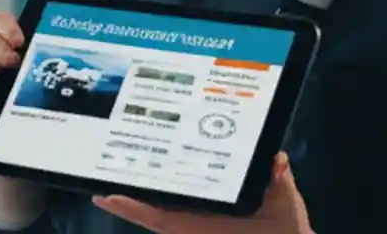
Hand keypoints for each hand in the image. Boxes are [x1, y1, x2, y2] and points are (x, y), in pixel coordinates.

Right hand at [0, 11, 23, 130]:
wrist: (4, 125)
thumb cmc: (21, 99)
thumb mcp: (31, 79)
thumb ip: (33, 63)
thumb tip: (45, 60)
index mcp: (4, 38)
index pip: (0, 20)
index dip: (7, 27)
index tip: (19, 41)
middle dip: (0, 47)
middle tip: (13, 63)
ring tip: (1, 86)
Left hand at [93, 153, 311, 233]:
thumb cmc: (287, 231)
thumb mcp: (285, 204)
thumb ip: (278, 179)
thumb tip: (276, 158)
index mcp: (205, 227)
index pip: (162, 218)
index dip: (134, 208)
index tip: (107, 196)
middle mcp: (197, 229)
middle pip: (153, 218)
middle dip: (126, 205)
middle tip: (99, 189)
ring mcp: (199, 229)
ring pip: (161, 218)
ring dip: (139, 205)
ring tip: (116, 188)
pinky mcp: (203, 227)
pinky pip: (175, 217)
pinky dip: (158, 207)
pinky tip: (153, 190)